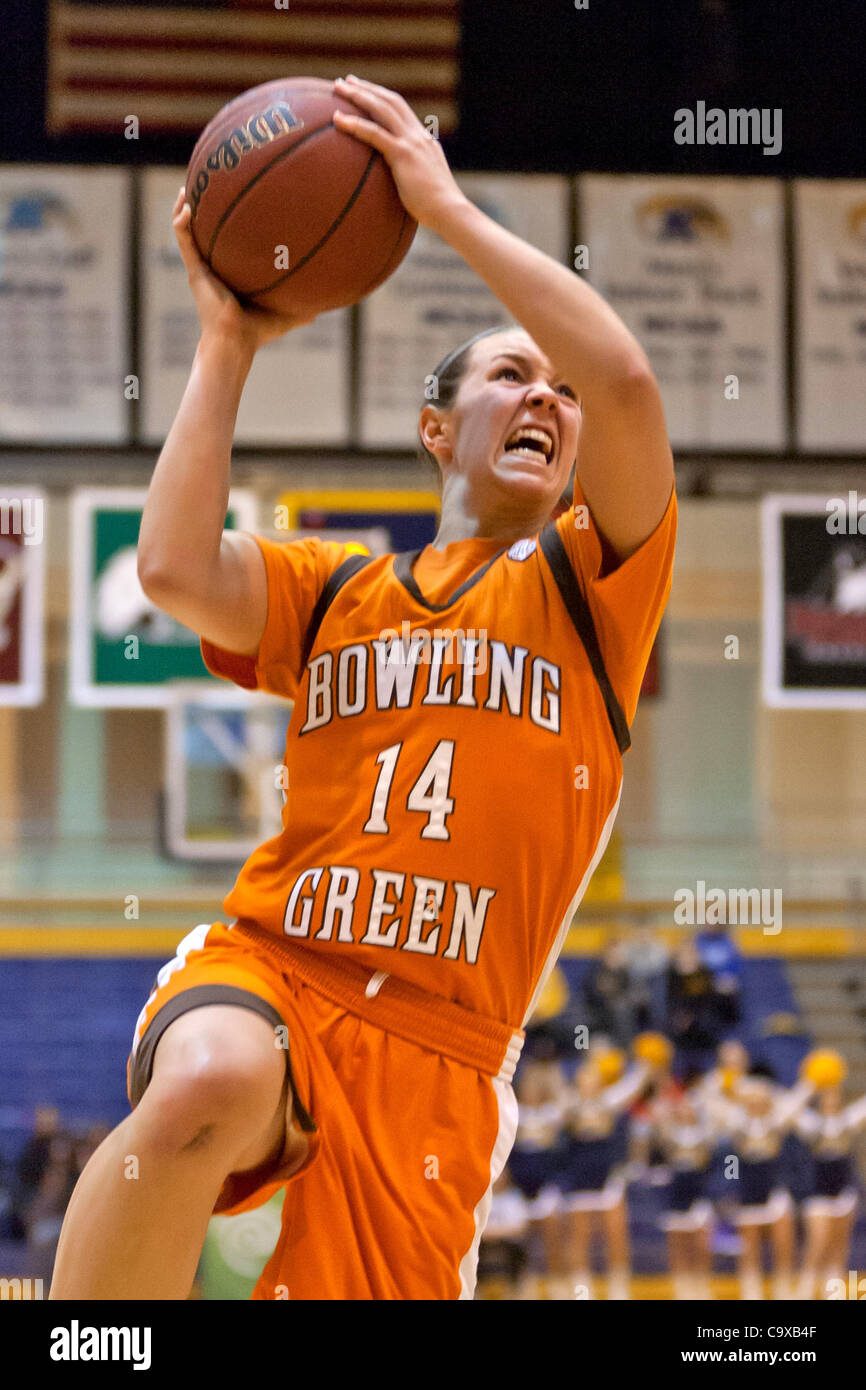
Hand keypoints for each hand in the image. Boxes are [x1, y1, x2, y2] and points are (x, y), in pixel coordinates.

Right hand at [172, 188, 315, 353]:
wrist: (236, 342)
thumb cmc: (257, 333)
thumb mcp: (284, 314)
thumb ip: (300, 309)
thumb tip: (322, 309)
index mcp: (229, 276)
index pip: (225, 247)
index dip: (225, 228)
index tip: (232, 204)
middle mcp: (212, 270)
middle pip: (203, 235)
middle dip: (201, 211)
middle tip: (206, 186)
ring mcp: (201, 270)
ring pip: (186, 234)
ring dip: (181, 210)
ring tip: (184, 189)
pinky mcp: (195, 273)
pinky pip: (184, 242)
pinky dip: (181, 224)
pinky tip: (186, 206)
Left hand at [332, 76, 466, 232]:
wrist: (450, 212)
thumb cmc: (437, 210)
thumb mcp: (425, 187)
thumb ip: (413, 178)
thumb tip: (401, 187)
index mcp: (423, 141)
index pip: (401, 110)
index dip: (382, 97)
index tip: (365, 90)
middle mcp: (418, 135)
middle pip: (390, 101)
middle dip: (367, 88)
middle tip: (346, 80)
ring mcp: (411, 142)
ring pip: (381, 109)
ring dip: (358, 95)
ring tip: (337, 87)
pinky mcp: (403, 154)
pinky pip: (374, 134)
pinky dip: (354, 124)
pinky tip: (337, 119)